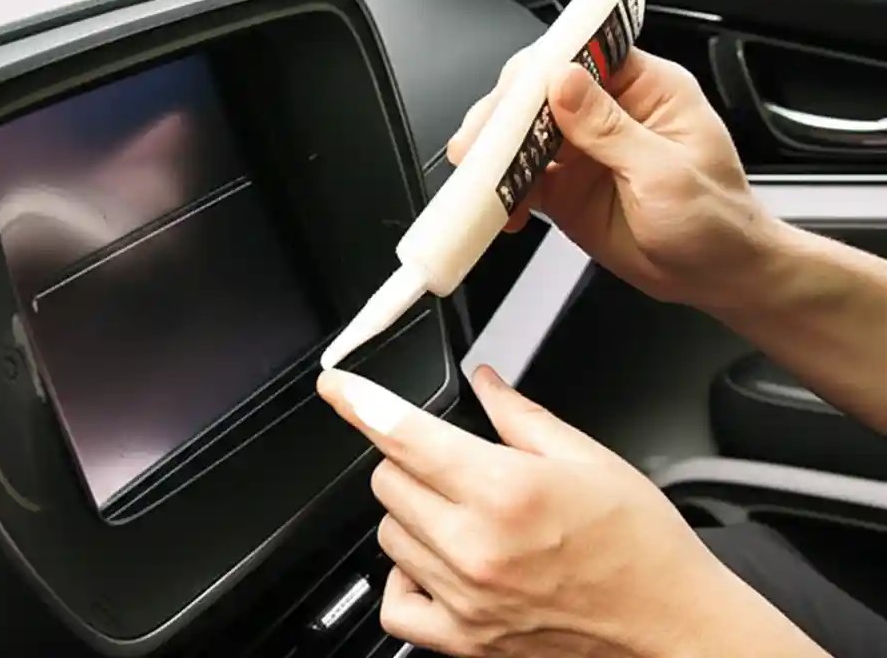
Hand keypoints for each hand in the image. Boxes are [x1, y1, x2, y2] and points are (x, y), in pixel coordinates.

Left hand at [316, 367, 827, 656]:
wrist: (676, 630)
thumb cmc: (644, 547)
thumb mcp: (590, 459)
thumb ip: (520, 416)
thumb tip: (483, 380)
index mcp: (506, 491)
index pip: (405, 436)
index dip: (362, 403)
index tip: (337, 387)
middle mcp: (477, 547)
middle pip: (387, 482)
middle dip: (409, 461)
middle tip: (454, 466)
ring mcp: (466, 599)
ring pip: (389, 535)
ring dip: (412, 515)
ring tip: (464, 516)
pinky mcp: (466, 641)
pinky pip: (395, 605)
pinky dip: (406, 579)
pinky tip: (438, 565)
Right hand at [448, 48, 779, 311]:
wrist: (716, 278)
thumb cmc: (715, 221)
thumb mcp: (666, 173)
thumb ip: (609, 129)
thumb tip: (562, 82)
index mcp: (645, 89)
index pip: (583, 54)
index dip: (542, 67)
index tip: (512, 94)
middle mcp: (608, 113)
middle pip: (539, 92)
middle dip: (502, 114)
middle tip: (478, 142)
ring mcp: (582, 151)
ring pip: (520, 134)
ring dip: (492, 153)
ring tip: (474, 174)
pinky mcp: (563, 188)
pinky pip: (519, 181)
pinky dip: (500, 193)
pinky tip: (496, 208)